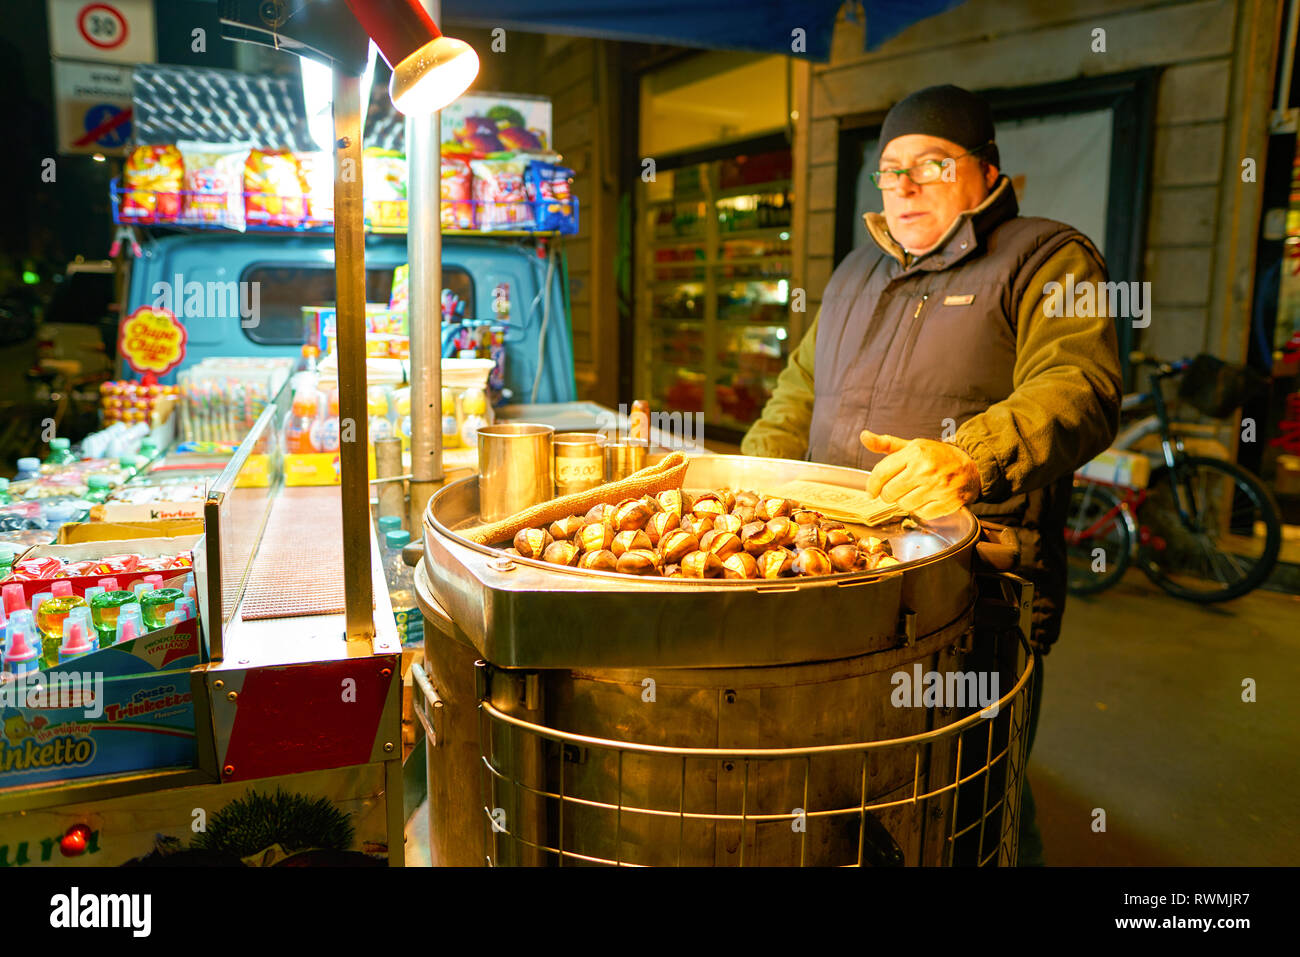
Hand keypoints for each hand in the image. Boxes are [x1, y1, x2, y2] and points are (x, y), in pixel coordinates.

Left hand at [861, 430, 981, 519]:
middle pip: (890, 493)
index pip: (881, 472)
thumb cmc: (936, 456)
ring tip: (912, 493)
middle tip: (894, 491)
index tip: (871, 492)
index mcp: (914, 452)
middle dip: (888, 495)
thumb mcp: (912, 446)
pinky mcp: (947, 502)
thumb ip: (886, 444)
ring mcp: (937, 487)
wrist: (969, 466)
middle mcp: (925, 469)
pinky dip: (920, 510)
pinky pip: (921, 514)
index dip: (871, 485)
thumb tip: (864, 436)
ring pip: (904, 505)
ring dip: (904, 502)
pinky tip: (925, 500)